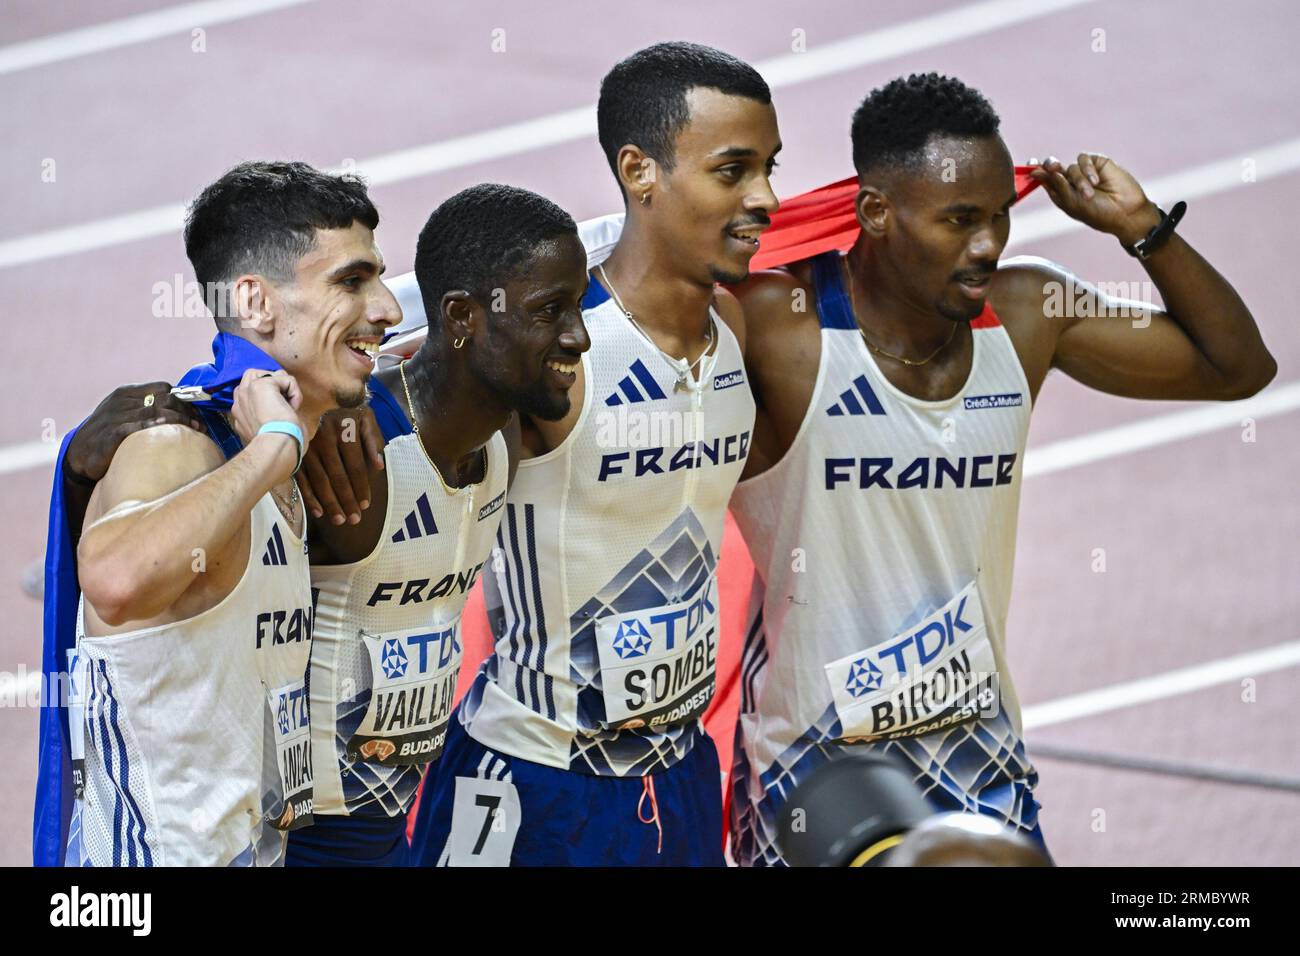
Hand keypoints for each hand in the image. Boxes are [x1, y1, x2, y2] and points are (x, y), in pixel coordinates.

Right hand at [66, 382, 204, 482]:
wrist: (77, 455)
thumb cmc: (109, 435)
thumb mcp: (125, 415)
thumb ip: (148, 409)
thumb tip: (182, 411)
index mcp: (127, 393)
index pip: (164, 389)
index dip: (185, 400)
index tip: (198, 415)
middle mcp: (122, 401)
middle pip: (164, 398)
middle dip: (187, 411)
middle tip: (201, 425)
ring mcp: (115, 416)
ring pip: (156, 411)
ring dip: (181, 420)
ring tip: (196, 430)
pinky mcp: (111, 434)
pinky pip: (138, 427)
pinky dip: (156, 427)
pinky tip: (171, 431)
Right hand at [229, 369, 303, 479]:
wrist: (276, 448)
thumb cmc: (280, 447)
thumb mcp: (269, 431)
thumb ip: (268, 417)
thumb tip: (287, 408)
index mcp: (239, 414)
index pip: (252, 393)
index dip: (270, 397)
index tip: (279, 412)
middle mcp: (239, 401)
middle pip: (257, 378)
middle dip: (275, 386)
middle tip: (284, 406)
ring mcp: (246, 391)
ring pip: (270, 374)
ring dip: (285, 387)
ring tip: (288, 406)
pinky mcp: (259, 385)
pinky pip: (285, 378)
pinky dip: (295, 392)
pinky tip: (292, 408)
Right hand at [297, 406, 384, 524]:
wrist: (316, 388)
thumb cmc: (347, 406)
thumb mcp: (366, 415)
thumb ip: (374, 439)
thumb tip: (379, 466)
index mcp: (344, 429)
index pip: (355, 465)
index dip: (361, 486)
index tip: (366, 505)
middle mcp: (324, 438)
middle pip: (337, 476)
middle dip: (346, 500)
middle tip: (353, 520)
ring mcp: (306, 444)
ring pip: (319, 479)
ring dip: (329, 502)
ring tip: (339, 520)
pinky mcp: (294, 450)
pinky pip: (301, 476)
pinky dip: (309, 495)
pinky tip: (317, 511)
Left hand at [1028, 153, 1160, 245]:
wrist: (1125, 212)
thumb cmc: (1097, 213)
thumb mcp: (1072, 202)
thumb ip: (1056, 186)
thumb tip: (1038, 170)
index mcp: (1061, 192)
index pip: (1044, 178)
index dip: (1035, 170)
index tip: (1030, 166)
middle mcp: (1071, 181)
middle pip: (1053, 166)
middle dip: (1050, 166)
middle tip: (1054, 168)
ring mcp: (1084, 172)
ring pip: (1071, 167)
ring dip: (1079, 181)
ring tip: (1090, 194)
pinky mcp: (1098, 163)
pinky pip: (1085, 159)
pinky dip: (1088, 170)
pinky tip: (1097, 181)